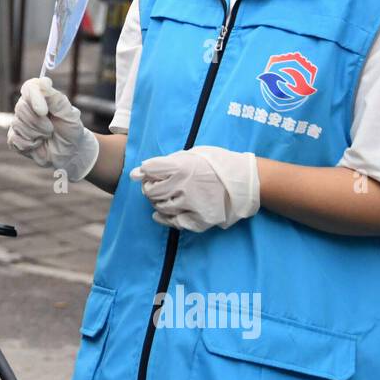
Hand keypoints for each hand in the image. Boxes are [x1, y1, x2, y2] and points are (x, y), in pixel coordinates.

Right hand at [7, 76, 99, 180]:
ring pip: (18, 124)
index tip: (44, 111)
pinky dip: (30, 144)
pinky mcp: (14, 138)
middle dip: (38, 122)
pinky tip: (38, 144)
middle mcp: (27, 107)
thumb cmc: (71, 130)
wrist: (70, 153)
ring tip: (46, 136)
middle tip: (51, 129)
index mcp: (41, 96)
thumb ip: (56, 99)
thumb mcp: (70, 114)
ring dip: (36, 134)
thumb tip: (44, 83)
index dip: (34, 97)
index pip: (29, 87)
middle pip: (21, 107)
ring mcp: (19, 122)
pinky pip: (14, 139)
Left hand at [130, 145, 259, 231]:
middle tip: (158, 186)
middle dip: (150, 188)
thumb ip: (163, 163)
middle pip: (150, 191)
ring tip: (168, 197)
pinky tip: (165, 214)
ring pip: (160, 207)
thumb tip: (135, 173)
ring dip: (158, 202)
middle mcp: (184, 186)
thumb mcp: (191, 155)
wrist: (244, 181)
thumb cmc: (215, 164)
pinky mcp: (199, 220)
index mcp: (181, 166)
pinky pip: (174, 223)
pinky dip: (165, 219)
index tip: (150, 174)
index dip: (146, 172)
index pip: (149, 169)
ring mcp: (192, 205)